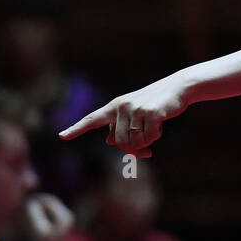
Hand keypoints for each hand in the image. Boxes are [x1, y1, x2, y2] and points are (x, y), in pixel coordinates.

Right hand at [25, 193, 73, 240]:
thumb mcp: (38, 230)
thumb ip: (34, 214)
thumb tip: (30, 202)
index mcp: (66, 216)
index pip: (49, 200)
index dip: (36, 199)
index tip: (22, 201)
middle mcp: (67, 217)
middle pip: (49, 203)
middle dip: (36, 203)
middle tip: (21, 204)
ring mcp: (64, 222)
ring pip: (47, 209)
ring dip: (36, 210)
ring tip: (23, 213)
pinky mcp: (58, 227)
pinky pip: (46, 216)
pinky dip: (37, 216)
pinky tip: (27, 221)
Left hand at [58, 76, 189, 157]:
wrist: (177, 88)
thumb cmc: (155, 102)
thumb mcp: (134, 112)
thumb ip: (120, 125)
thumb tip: (108, 141)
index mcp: (115, 106)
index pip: (92, 119)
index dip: (77, 128)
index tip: (62, 136)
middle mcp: (122, 107)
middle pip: (120, 142)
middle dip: (133, 150)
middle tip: (146, 152)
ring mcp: (136, 109)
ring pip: (135, 142)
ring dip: (146, 144)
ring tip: (153, 131)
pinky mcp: (151, 113)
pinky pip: (149, 138)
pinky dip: (156, 137)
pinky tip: (160, 125)